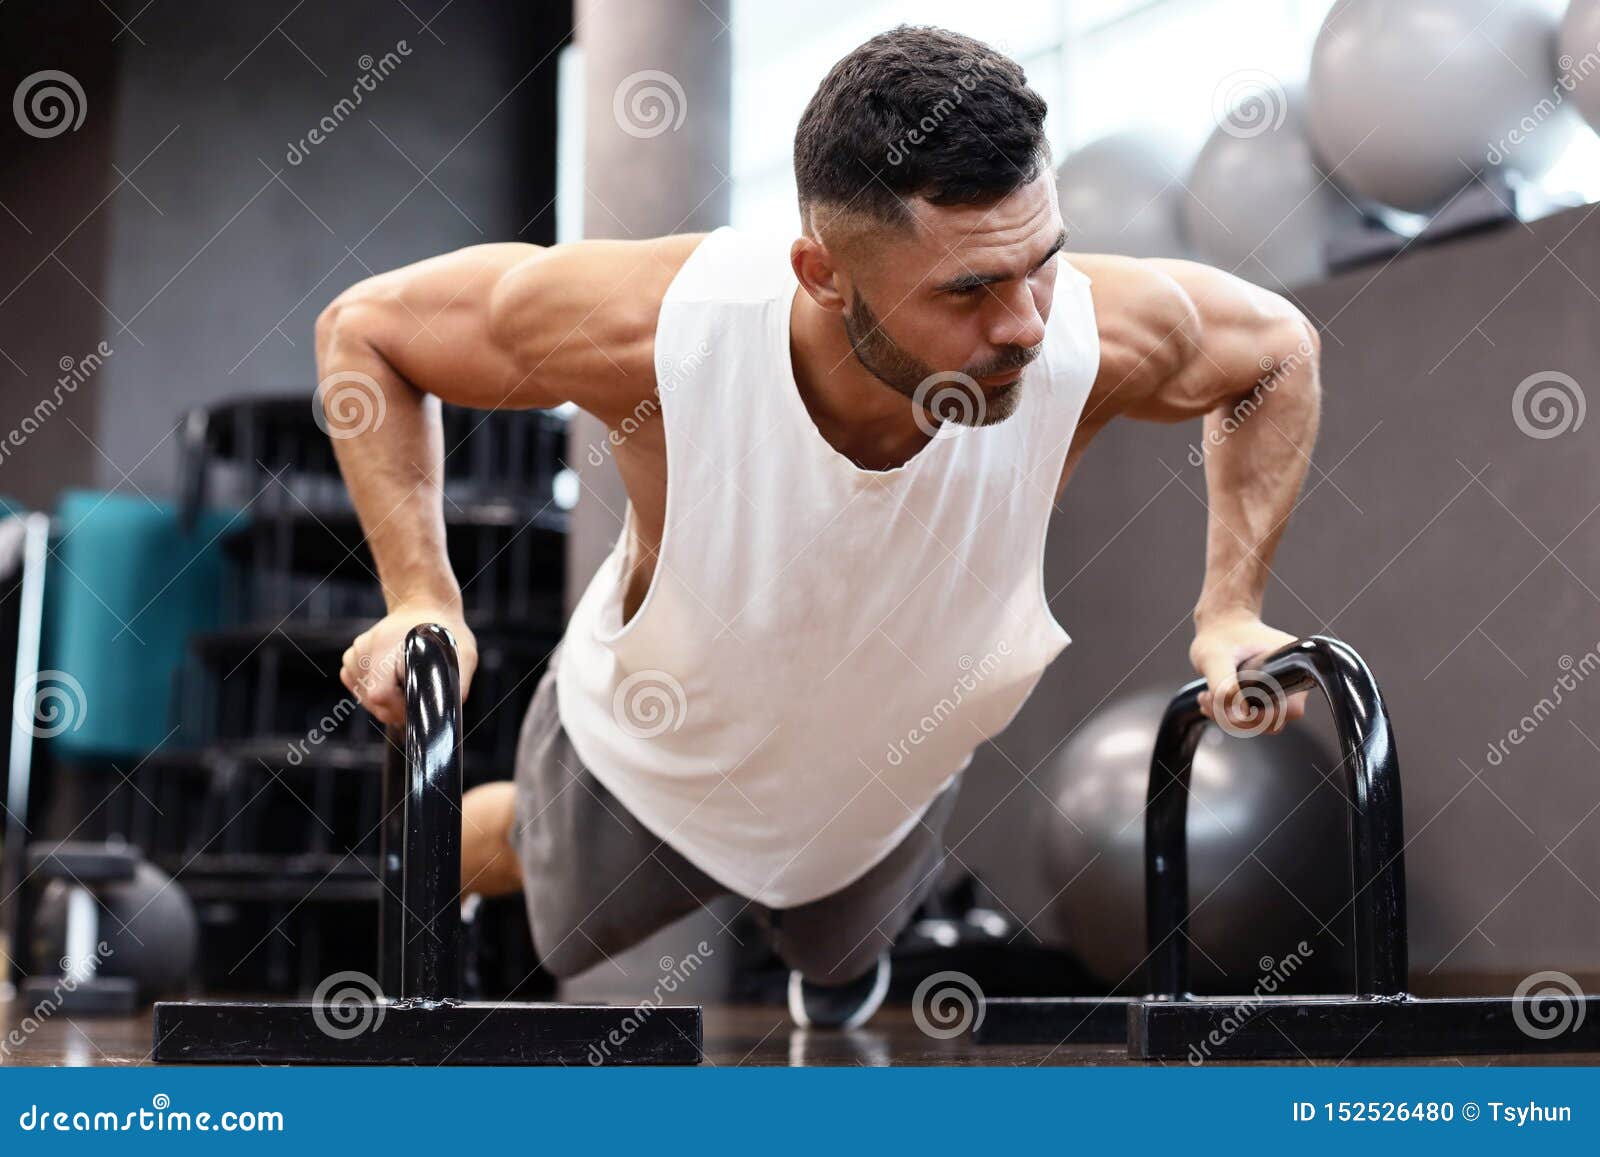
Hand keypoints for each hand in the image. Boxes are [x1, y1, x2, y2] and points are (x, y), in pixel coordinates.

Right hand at [339, 604, 478, 726]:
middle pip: (373, 701)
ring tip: (407, 678)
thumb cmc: (445, 631)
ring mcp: (355, 653)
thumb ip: (458, 681)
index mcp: (389, 646)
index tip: (418, 702)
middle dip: (397, 707)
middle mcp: (367, 649)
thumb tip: (449, 710)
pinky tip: (392, 676)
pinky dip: (375, 691)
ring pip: (365, 698)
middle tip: (418, 692)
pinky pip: (359, 689)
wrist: (422, 606)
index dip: (400, 708)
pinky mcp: (350, 658)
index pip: (380, 695)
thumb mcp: (463, 652)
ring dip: (387, 700)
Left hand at [1188, 612, 1308, 735]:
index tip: (1234, 707)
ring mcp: (1279, 688)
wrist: (1220, 623)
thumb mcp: (1213, 657)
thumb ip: (1223, 685)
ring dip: (1229, 717)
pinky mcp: (1265, 693)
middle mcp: (1290, 679)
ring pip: (1260, 721)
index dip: (1263, 717)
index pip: (1291, 710)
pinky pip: (1251, 716)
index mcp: (1292, 665)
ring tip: (1206, 697)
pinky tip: (1210, 699)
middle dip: (1238, 718)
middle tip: (1209, 699)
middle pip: (1273, 721)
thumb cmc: (1219, 634)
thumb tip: (1240, 715)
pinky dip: (1229, 713)